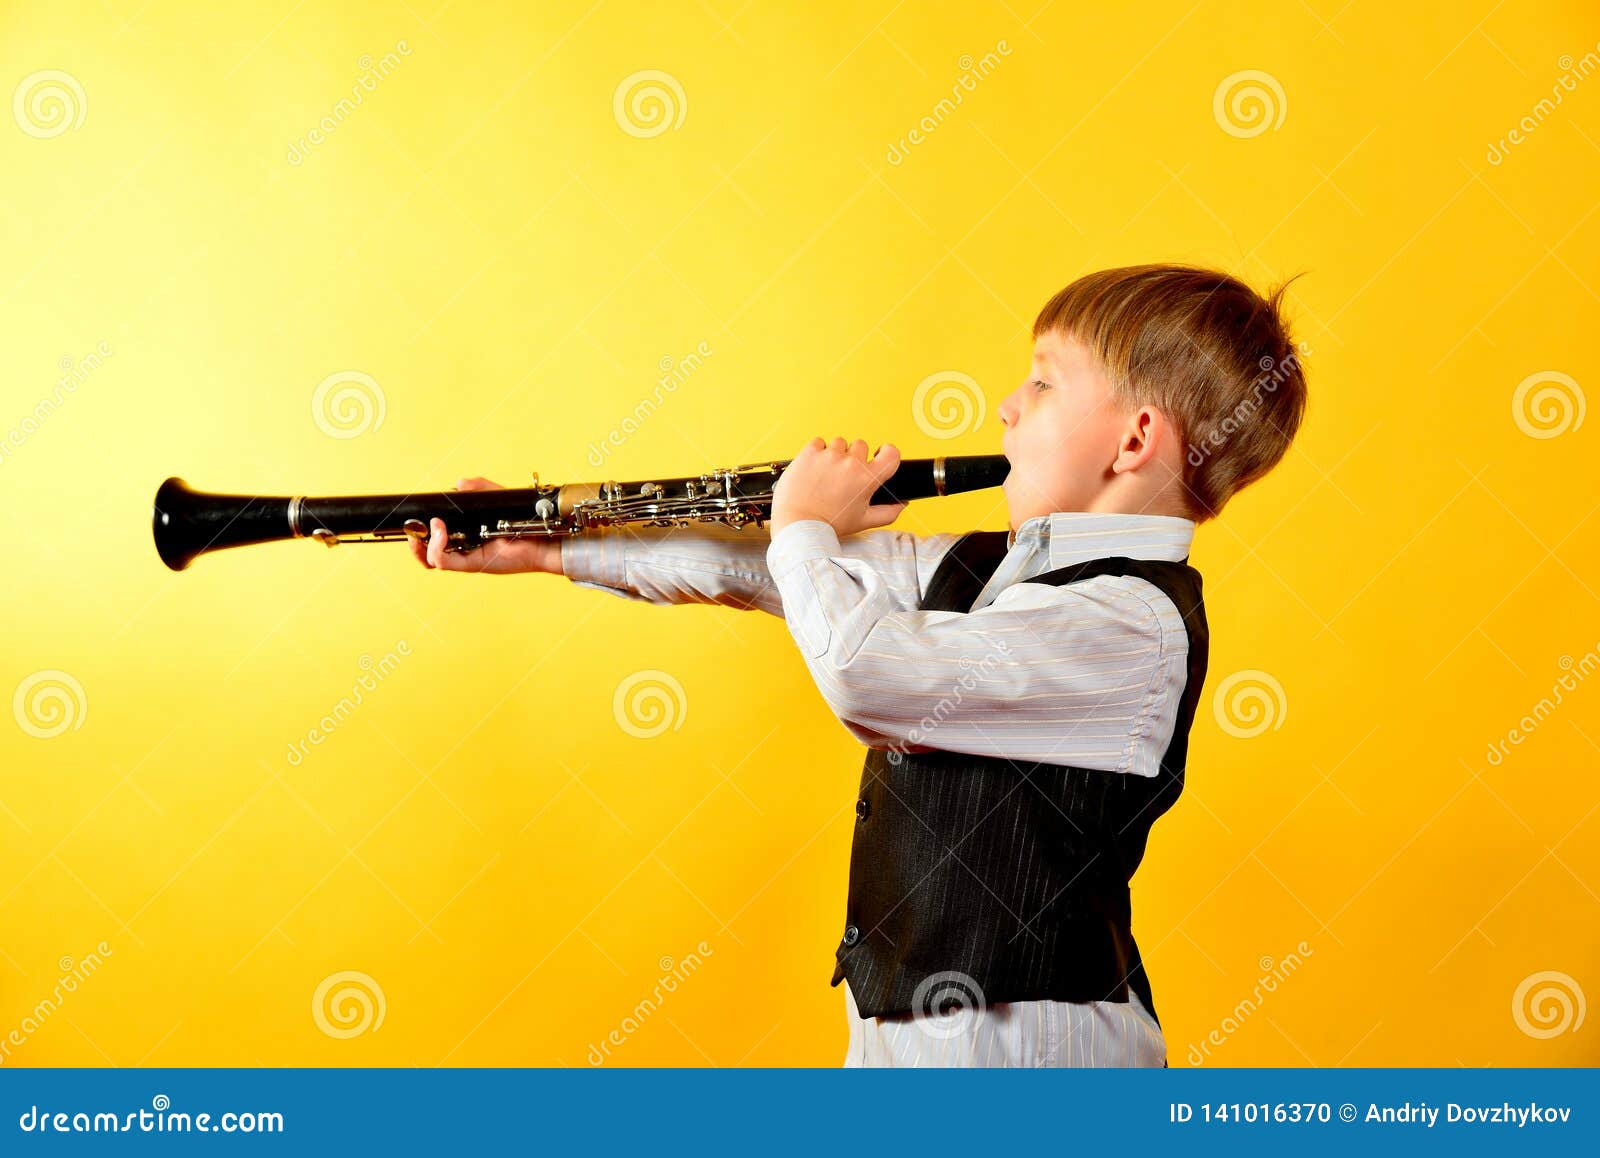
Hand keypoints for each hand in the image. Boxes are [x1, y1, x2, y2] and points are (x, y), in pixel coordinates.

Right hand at [408, 477, 564, 574]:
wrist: (547, 538)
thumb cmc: (526, 523)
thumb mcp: (498, 500)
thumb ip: (479, 490)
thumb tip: (460, 483)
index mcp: (468, 538)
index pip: (436, 542)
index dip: (421, 533)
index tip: (417, 518)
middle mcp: (466, 551)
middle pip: (428, 556)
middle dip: (415, 542)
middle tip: (413, 528)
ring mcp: (469, 559)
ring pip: (432, 560)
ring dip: (424, 543)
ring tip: (432, 525)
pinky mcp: (474, 564)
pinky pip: (445, 561)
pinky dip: (436, 546)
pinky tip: (440, 530)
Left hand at [769, 437, 905, 536]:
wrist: (798, 525)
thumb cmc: (829, 525)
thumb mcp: (863, 522)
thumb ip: (887, 513)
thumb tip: (901, 504)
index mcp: (867, 479)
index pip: (892, 453)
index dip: (886, 453)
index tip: (878, 457)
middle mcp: (850, 464)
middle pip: (861, 445)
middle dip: (855, 458)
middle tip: (843, 476)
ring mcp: (829, 456)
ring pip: (839, 443)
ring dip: (835, 454)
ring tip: (826, 474)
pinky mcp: (809, 453)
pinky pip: (818, 442)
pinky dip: (817, 452)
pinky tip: (814, 469)